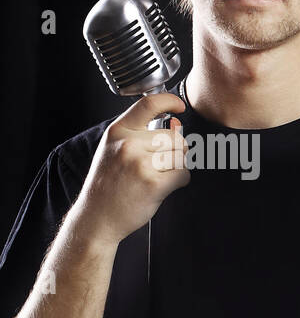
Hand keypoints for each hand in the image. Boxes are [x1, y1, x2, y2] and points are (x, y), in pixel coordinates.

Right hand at [73, 93, 188, 245]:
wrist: (97, 216)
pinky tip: (163, 187)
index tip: (179, 106)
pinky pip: (184, 174)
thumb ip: (145, 134)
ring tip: (157, 177)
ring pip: (182, 156)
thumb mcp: (117, 150)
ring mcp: (141, 163)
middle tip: (159, 166)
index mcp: (118, 131)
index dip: (170, 101)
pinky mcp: (154, 183)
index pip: (148, 104)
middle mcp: (128, 144)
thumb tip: (177, 122)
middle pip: (175, 138)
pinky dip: (180, 181)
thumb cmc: (109, 184)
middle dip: (176, 151)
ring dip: (177, 167)